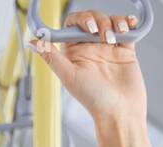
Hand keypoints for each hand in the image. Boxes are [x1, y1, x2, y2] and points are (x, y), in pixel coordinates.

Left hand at [29, 10, 146, 127]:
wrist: (120, 111)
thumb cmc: (93, 99)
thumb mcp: (68, 76)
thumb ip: (51, 57)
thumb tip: (33, 42)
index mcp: (75, 53)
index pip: (73, 25)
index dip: (80, 20)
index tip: (87, 27)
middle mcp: (90, 48)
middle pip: (93, 19)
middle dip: (99, 20)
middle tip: (102, 35)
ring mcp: (108, 48)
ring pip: (110, 21)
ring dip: (113, 22)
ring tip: (115, 37)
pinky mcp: (125, 50)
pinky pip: (126, 29)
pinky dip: (127, 22)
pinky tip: (129, 24)